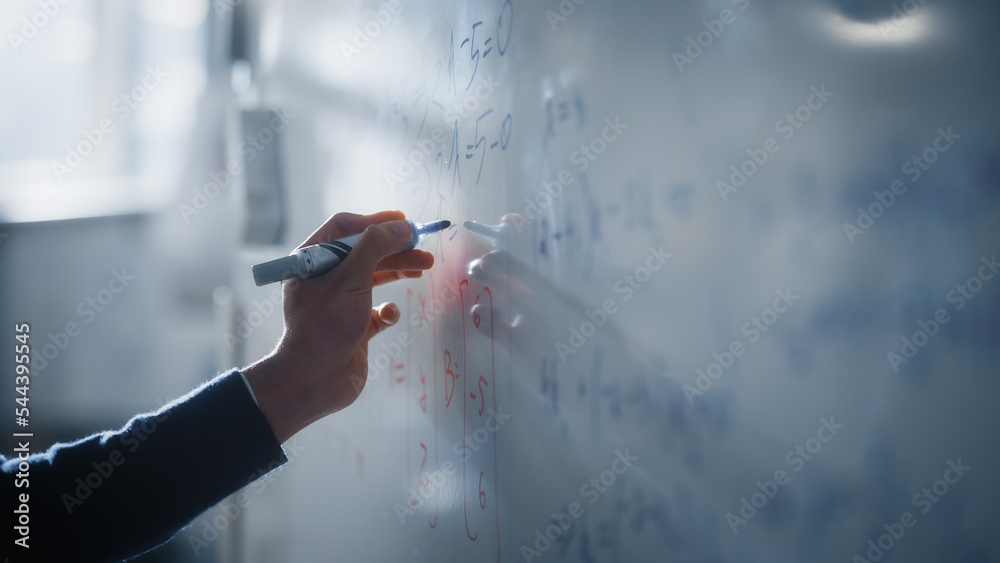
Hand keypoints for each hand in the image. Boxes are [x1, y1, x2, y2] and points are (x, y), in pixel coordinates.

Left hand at [243, 210, 433, 441]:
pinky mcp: (355, 326)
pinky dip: (387, 311)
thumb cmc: (325, 326)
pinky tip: (389, 315)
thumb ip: (376, 247)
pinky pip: (377, 311)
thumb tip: (401, 225)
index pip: (345, 228)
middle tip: (424, 250)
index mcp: (312, 260)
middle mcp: (325, 278)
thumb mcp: (350, 279)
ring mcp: (340, 303)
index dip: (375, 222)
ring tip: (424, 270)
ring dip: (399, 272)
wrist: (313, 381)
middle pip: (366, 252)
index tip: (404, 222)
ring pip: (375, 278)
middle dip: (396, 249)